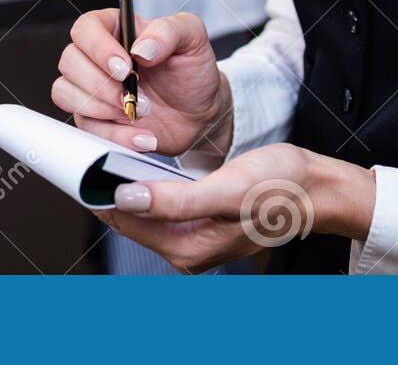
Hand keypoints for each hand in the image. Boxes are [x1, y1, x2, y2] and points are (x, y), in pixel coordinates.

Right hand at [52, 9, 232, 160]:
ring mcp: (91, 88)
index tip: (125, 68)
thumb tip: (141, 48)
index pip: (85, 28)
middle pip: (69, 61)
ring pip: (65, 93)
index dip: (98, 48)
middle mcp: (97, 56)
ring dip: (102, 109)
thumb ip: (169, 31)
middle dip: (102, 84)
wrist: (200, 112)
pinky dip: (114, 135)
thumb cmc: (192, 70)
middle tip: (136, 96)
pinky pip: (85, 127)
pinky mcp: (94, 119)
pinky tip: (143, 136)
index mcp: (116, 28)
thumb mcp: (192, 38)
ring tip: (140, 114)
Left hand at [101, 143, 374, 273]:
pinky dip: (148, 184)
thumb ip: (174, 200)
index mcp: (188, 248)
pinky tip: (143, 164)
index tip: (81, 160)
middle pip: (130, 216)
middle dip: (110, 186)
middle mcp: (186, 249)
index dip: (100, 190)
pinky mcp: (201, 221)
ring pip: (144, 208)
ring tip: (113, 151)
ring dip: (128, 183)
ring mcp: (194, 237)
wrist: (316, 187)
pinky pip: (161, 204)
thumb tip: (127, 197)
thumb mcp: (226, 189)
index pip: (125, 220)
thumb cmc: (280, 187)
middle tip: (93, 148)